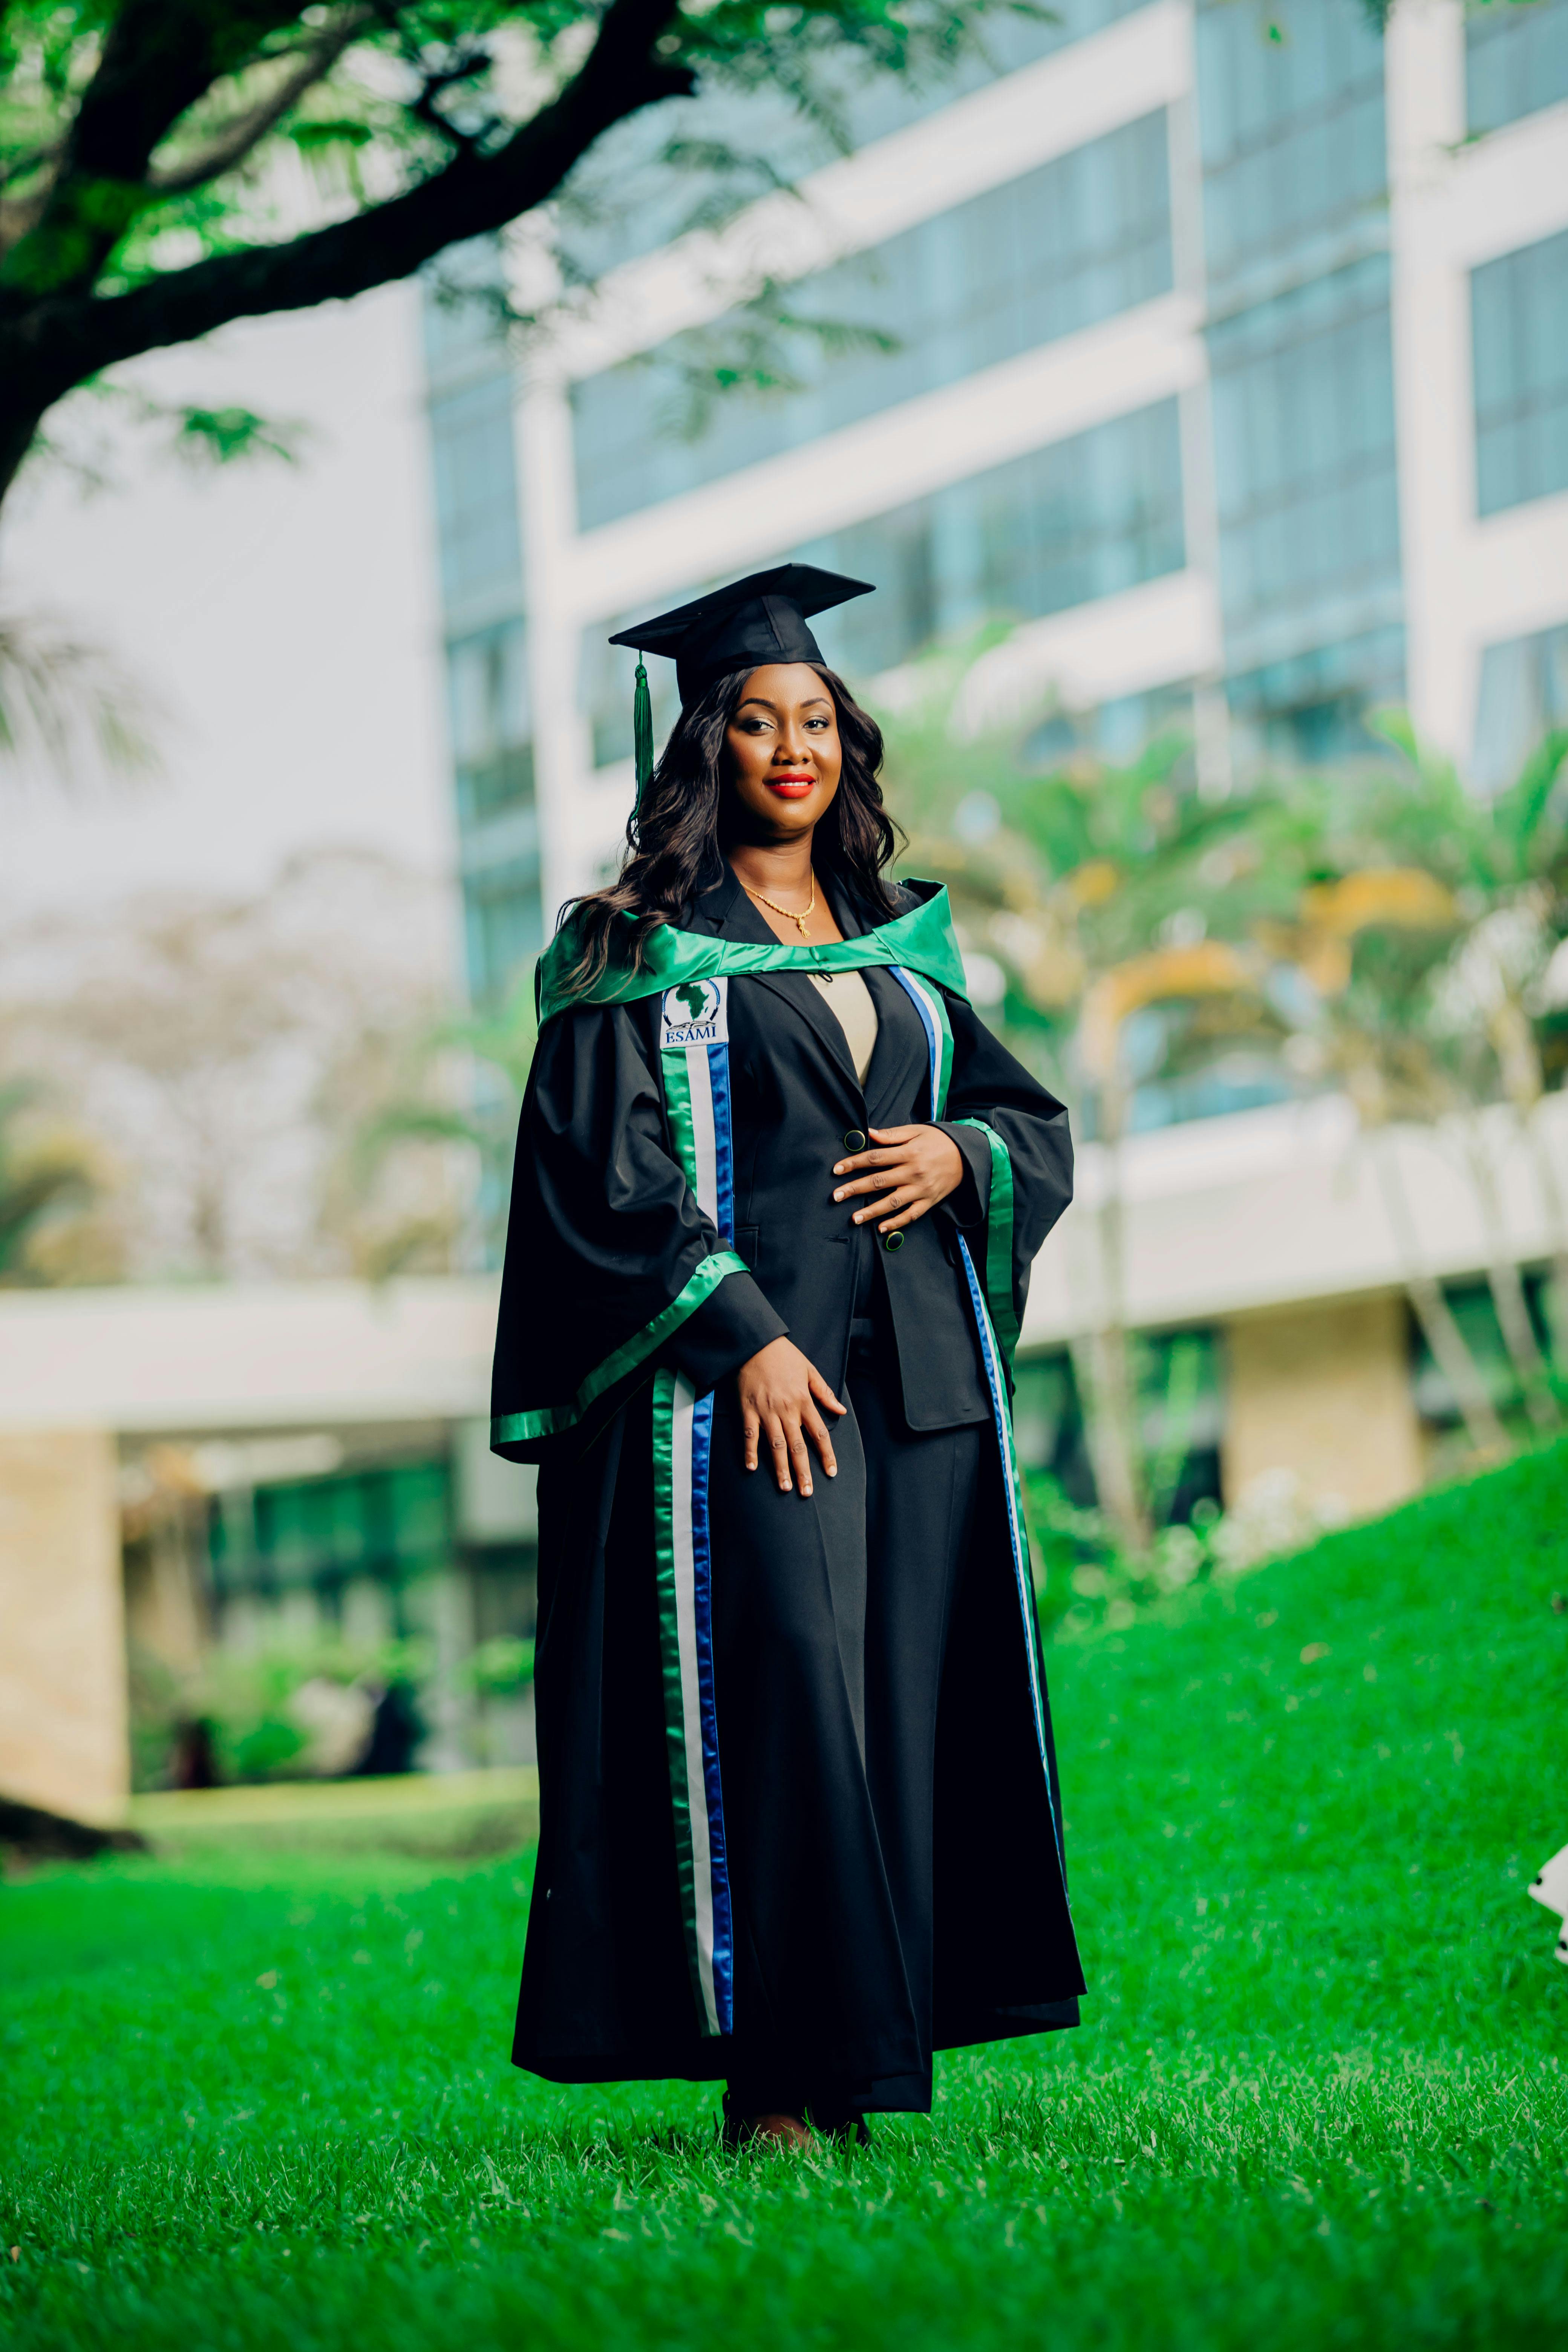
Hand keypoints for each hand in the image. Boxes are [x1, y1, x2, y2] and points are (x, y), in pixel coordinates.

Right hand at [736, 1337, 845, 1495]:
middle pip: (797, 1446)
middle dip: (803, 1471)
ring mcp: (766, 1411)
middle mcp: (786, 1410)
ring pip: (775, 1445)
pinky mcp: (748, 1409)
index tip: (831, 1472)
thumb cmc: (784, 1356)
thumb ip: (824, 1393)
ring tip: (784, 1487)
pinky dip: (750, 1451)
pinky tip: (752, 1468)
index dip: (827, 1455)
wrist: (755, 1344)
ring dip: (780, 1468)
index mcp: (804, 1401)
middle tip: (806, 1492)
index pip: (819, 1434)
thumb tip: (841, 1411)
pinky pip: (749, 1434)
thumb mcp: (809, 1370)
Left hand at [832, 1124, 963, 1233]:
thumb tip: (868, 1133)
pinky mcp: (930, 1201)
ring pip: (892, 1202)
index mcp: (908, 1153)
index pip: (875, 1158)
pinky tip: (881, 1228)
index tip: (837, 1169)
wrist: (967, 1155)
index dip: (854, 1163)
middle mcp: (913, 1172)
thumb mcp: (916, 1131)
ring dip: (872, 1211)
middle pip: (879, 1181)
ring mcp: (922, 1189)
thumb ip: (892, 1134)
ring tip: (854, 1218)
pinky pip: (911, 1215)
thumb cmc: (938, 1140)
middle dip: (855, 1189)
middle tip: (836, 1196)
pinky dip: (896, 1223)